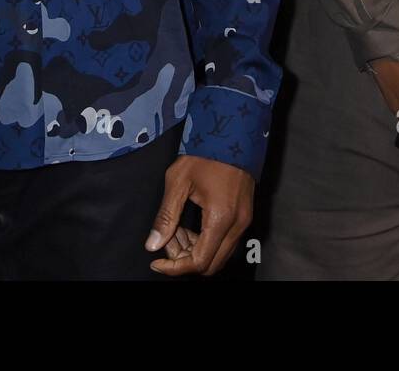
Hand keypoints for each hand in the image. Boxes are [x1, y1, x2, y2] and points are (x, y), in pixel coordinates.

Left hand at [145, 155, 252, 275]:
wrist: (233, 131)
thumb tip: (153, 245)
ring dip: (195, 250)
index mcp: (220, 218)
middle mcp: (237, 224)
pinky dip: (207, 241)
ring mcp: (244, 220)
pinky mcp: (245, 214)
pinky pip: (226, 241)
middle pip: (211, 264)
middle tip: (167, 240)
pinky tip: (191, 224)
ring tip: (176, 229)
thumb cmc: (205, 153)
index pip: (199, 261)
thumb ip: (166, 216)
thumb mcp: (178, 181)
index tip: (156, 261)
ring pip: (219, 254)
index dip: (175, 268)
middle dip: (185, 260)